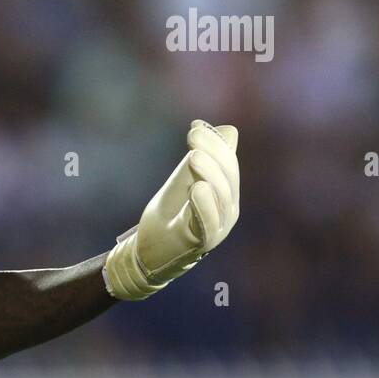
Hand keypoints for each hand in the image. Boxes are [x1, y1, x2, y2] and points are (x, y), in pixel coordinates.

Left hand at [104, 120, 239, 300]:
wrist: (150, 251)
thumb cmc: (170, 216)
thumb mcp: (184, 181)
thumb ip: (203, 159)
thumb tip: (228, 129)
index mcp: (226, 193)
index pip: (228, 164)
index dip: (215, 144)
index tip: (194, 127)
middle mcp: (228, 210)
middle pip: (228, 178)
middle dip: (213, 154)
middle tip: (192, 136)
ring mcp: (218, 228)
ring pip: (221, 198)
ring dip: (209, 175)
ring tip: (194, 157)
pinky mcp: (202, 243)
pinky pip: (208, 224)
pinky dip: (205, 206)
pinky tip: (198, 189)